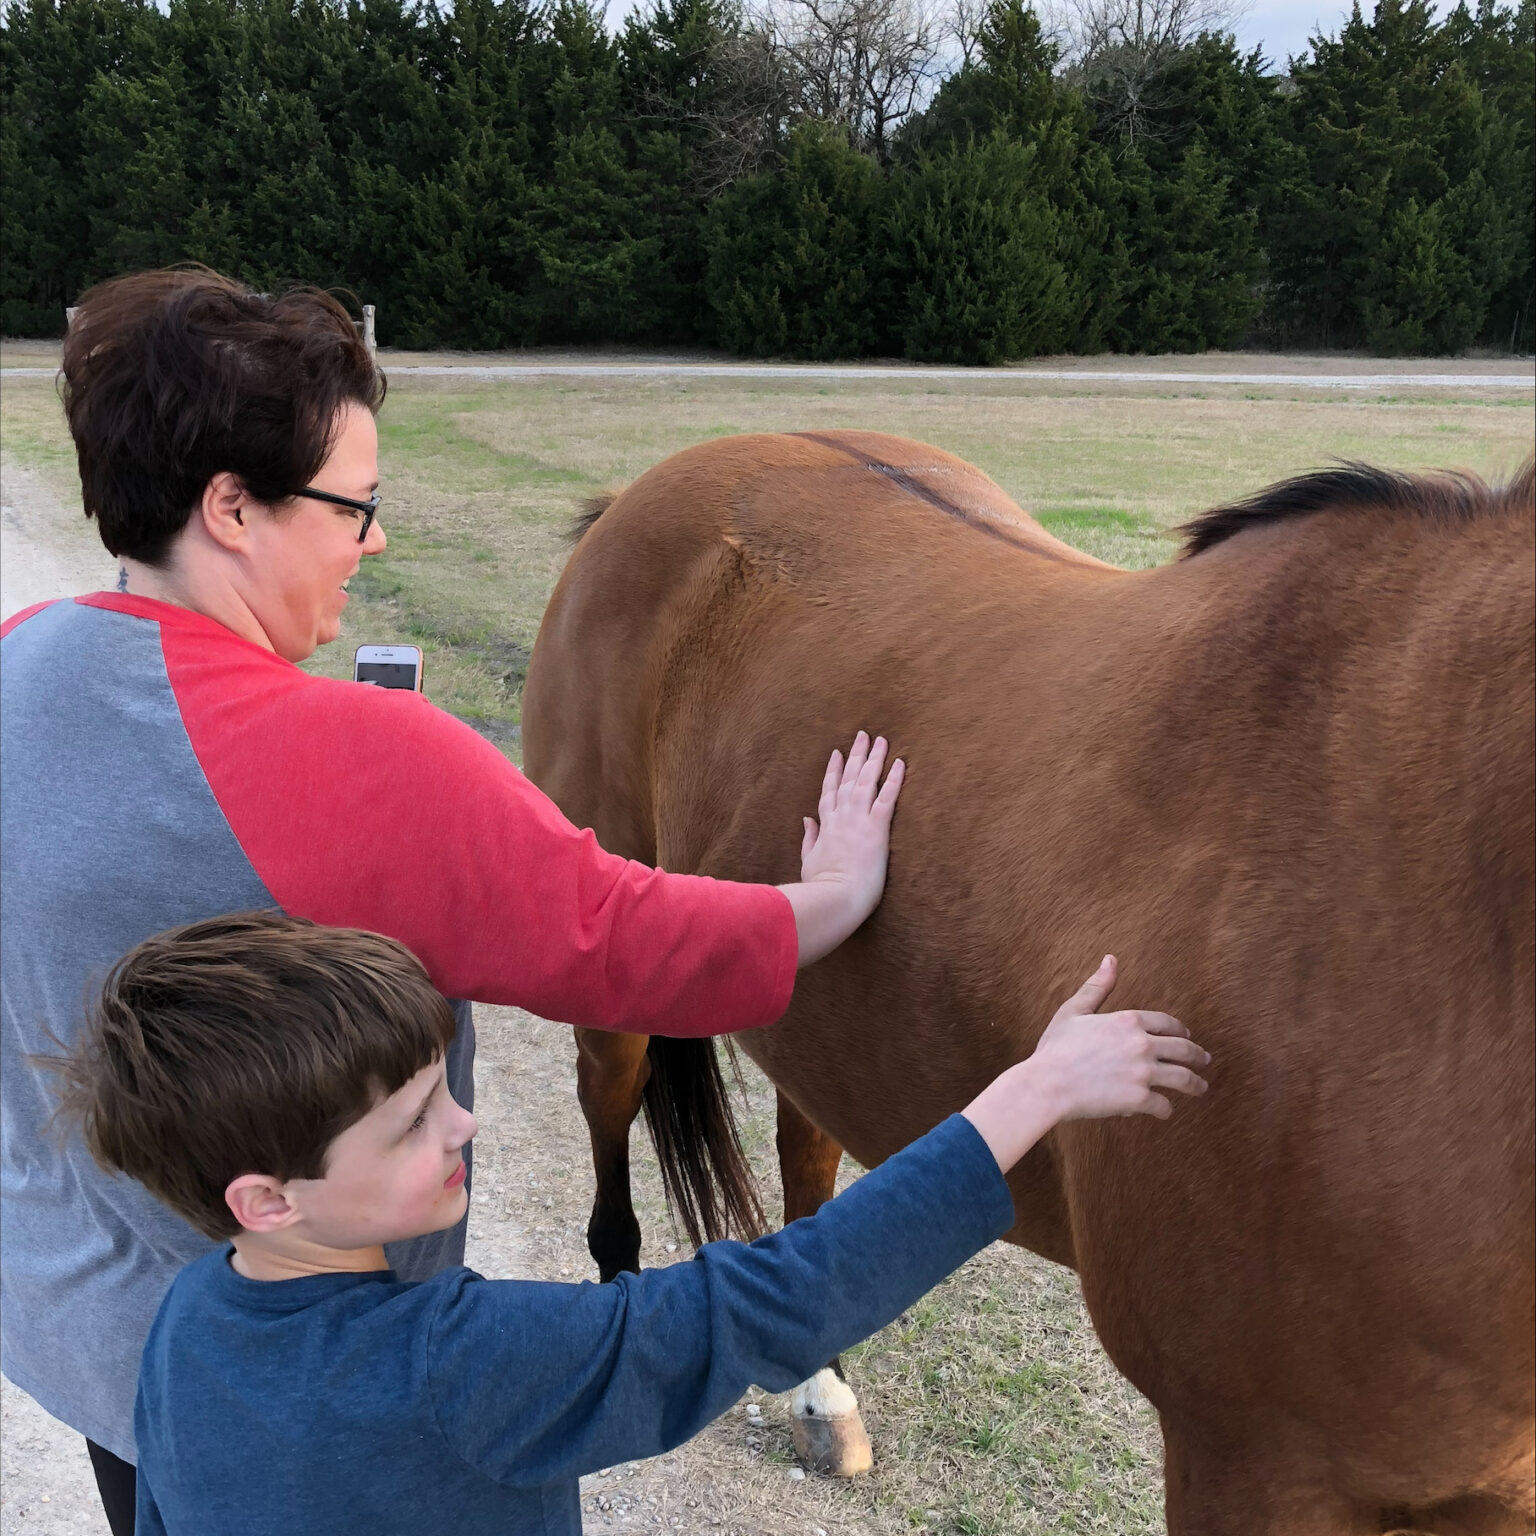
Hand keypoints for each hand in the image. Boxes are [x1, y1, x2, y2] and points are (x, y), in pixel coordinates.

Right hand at [779, 732, 904, 967]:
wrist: (834, 899)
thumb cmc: (821, 887)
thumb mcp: (808, 860)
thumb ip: (809, 837)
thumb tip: (806, 819)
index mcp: (826, 826)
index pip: (829, 791)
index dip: (833, 771)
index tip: (836, 753)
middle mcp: (841, 817)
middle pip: (848, 778)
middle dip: (856, 755)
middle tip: (863, 735)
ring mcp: (858, 821)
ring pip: (866, 782)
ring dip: (874, 759)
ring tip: (882, 740)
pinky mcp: (876, 829)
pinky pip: (887, 798)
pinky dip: (894, 779)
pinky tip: (900, 763)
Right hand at [961, 956, 1209, 1172]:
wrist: (1047, 1084)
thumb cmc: (1056, 1047)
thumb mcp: (1074, 1011)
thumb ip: (1097, 987)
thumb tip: (1111, 959)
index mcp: (1128, 1020)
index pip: (1167, 1023)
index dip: (1181, 1030)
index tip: (1187, 1036)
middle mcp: (1142, 1044)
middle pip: (1183, 1050)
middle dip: (1198, 1057)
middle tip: (1205, 1062)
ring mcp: (1143, 1073)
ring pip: (1183, 1079)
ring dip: (1195, 1084)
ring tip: (1199, 1088)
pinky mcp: (1140, 1099)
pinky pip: (1164, 1105)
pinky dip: (1166, 1109)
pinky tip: (1164, 1110)